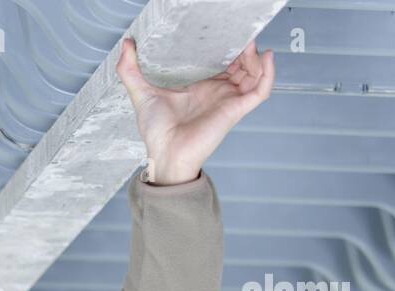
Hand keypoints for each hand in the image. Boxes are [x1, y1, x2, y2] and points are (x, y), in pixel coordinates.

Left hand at [117, 35, 275, 184]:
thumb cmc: (157, 132)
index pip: (223, 66)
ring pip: (254, 75)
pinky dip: (268, 74)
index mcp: (201, 90)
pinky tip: (266, 57)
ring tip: (252, 43)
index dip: (229, 50)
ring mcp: (229, 101)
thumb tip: (126, 45)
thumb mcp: (141, 93)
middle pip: (242, 68)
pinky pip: (261, 91)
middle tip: (243, 33)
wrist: (166, 154)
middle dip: (245, 50)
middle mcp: (218, 94)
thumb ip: (130, 70)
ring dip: (257, 59)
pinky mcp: (236, 110)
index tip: (228, 32)